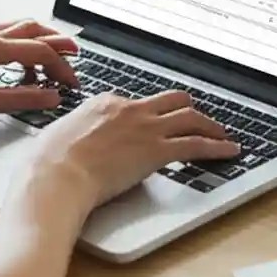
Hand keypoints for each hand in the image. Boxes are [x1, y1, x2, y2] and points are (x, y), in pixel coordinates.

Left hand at [0, 20, 79, 118]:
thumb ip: (19, 99)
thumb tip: (50, 98)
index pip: (40, 52)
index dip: (62, 68)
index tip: (72, 85)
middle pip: (33, 29)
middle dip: (58, 42)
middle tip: (76, 56)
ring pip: (18, 27)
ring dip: (39, 38)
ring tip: (51, 58)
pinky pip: (3, 34)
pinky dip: (20, 43)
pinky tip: (17, 62)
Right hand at [34, 90, 240, 208]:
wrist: (56, 176)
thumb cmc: (48, 163)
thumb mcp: (58, 137)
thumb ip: (75, 135)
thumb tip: (73, 143)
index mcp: (104, 103)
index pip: (136, 104)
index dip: (149, 116)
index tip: (154, 125)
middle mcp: (129, 109)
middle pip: (171, 101)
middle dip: (187, 109)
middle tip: (198, 119)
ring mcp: (146, 127)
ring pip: (190, 117)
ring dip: (210, 125)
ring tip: (221, 134)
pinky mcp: (157, 150)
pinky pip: (197, 144)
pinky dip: (217, 147)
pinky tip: (229, 151)